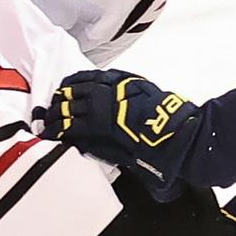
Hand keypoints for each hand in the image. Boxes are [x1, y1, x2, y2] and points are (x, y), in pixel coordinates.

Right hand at [43, 69, 199, 194]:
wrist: (189, 138)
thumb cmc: (161, 155)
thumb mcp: (127, 160)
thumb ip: (101, 149)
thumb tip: (79, 143)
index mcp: (109, 123)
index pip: (74, 124)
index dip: (57, 129)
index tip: (46, 133)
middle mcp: (113, 101)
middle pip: (76, 101)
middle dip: (59, 110)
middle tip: (48, 116)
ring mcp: (122, 89)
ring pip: (87, 84)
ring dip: (70, 91)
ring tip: (58, 96)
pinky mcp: (132, 82)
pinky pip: (104, 75)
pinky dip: (87, 78)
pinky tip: (80, 81)